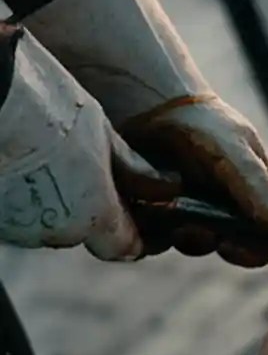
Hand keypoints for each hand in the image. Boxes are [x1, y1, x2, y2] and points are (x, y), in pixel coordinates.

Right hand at [0, 30, 177, 260]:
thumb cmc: (43, 106)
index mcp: (93, 215)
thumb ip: (130, 167)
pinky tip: (26, 164)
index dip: (137, 235)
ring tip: (54, 161)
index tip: (140, 216)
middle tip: (91, 174)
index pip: (125, 248)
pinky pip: (19, 213)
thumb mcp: (100, 132)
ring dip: (56, 203)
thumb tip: (161, 186)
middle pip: (83, 233)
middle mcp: (55, 230)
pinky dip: (27, 197)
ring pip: (48, 223)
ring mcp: (18, 225)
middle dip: (91, 211)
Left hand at [120, 96, 267, 266]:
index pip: (262, 244)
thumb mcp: (235, 157)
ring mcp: (187, 217)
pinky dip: (146, 224)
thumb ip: (262, 192)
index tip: (227, 246)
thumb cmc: (204, 127)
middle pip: (220, 246)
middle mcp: (223, 214)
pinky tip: (141, 199)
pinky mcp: (154, 218)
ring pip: (183, 243)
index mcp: (254, 202)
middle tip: (186, 223)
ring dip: (172, 228)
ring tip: (159, 203)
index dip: (249, 252)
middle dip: (203, 238)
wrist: (151, 107)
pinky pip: (151, 237)